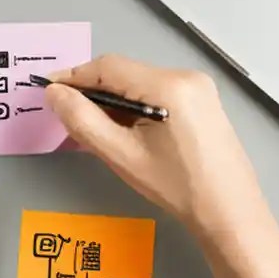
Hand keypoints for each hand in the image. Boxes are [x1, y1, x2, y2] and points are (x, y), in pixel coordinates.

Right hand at [45, 56, 264, 237]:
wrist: (229, 211)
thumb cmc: (177, 188)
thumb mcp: (122, 155)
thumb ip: (84, 120)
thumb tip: (55, 93)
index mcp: (169, 85)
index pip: (108, 66)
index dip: (74, 76)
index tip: (48, 90)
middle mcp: (187, 76)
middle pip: (126, 72)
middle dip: (95, 91)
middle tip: (70, 117)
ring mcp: (200, 87)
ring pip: (141, 83)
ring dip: (116, 101)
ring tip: (99, 130)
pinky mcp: (204, 100)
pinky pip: (160, 92)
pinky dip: (138, 106)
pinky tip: (129, 132)